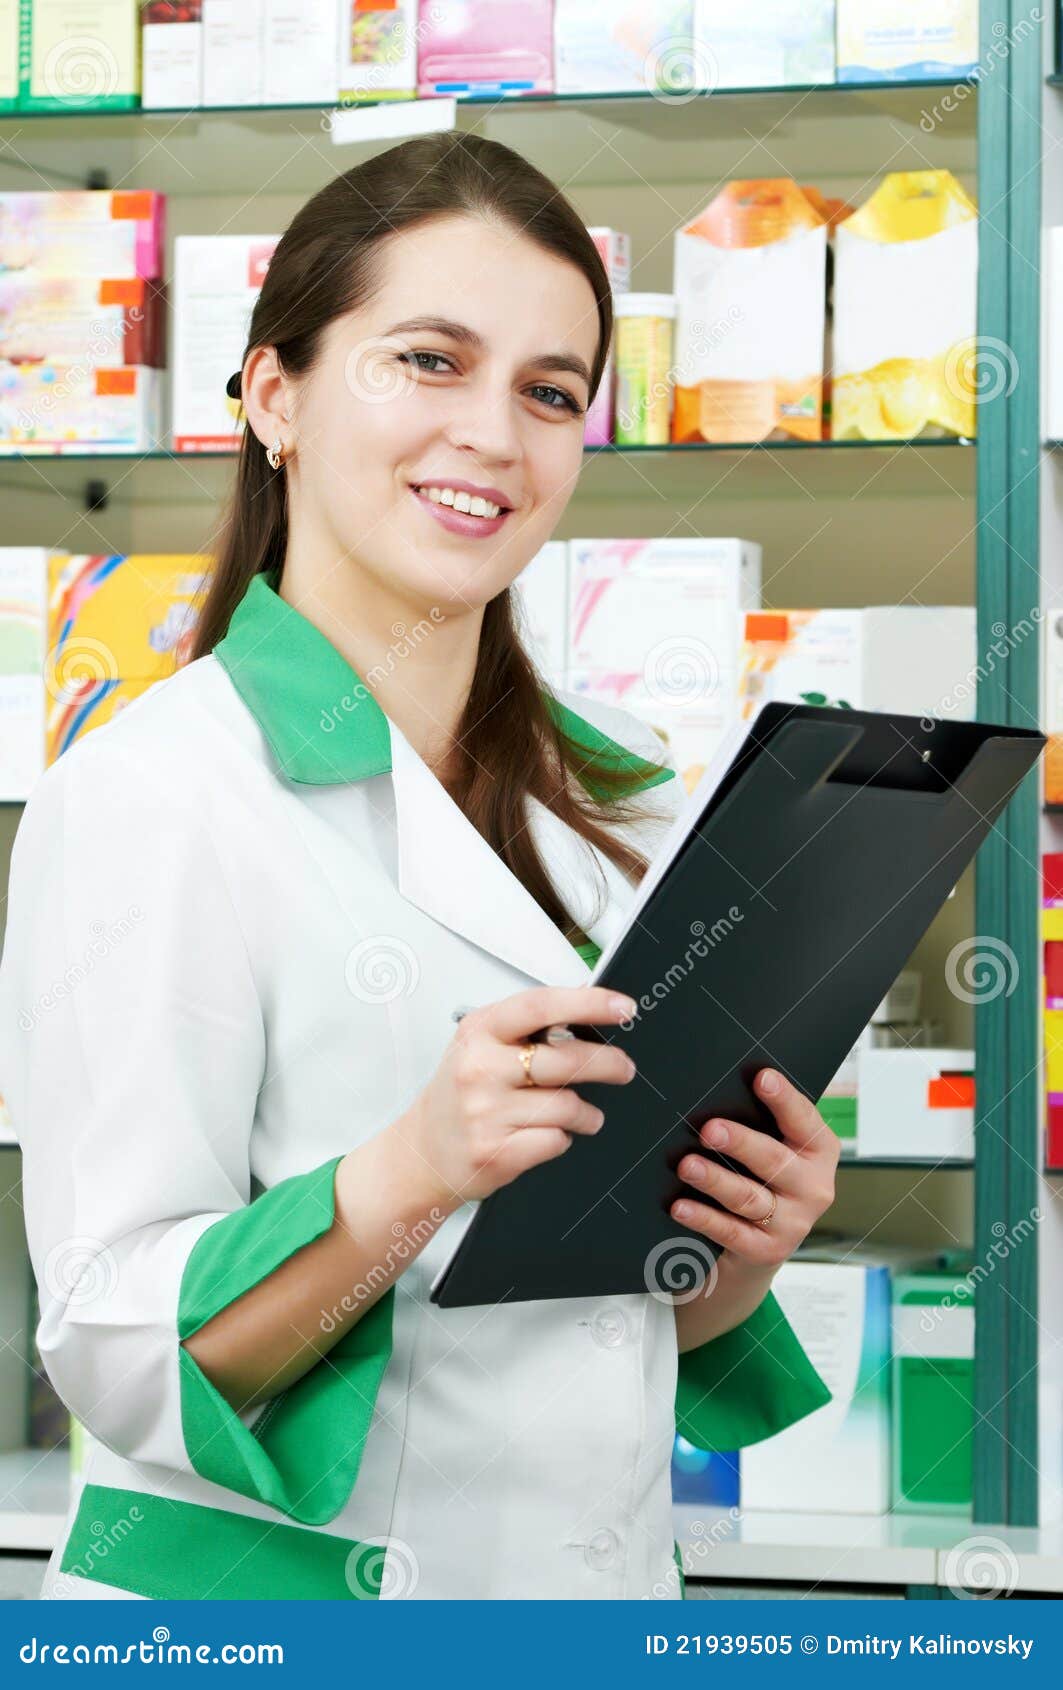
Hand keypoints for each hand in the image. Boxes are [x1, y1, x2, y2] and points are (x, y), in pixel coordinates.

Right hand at [399, 985, 638, 1206]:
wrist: (421, 1152)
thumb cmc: (459, 1094)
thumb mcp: (481, 1045)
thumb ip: (528, 1027)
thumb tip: (586, 1006)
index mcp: (480, 1031)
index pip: (540, 1005)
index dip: (588, 1003)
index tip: (623, 1007)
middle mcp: (479, 1067)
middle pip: (566, 1059)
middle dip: (609, 1065)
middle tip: (624, 1068)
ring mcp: (485, 1112)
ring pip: (567, 1106)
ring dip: (587, 1114)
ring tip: (582, 1115)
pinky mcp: (495, 1151)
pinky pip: (556, 1141)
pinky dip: (563, 1139)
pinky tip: (549, 1134)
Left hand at [670, 1068, 839, 1268]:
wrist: (759, 1248)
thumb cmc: (762, 1180)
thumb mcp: (772, 1152)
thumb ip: (760, 1125)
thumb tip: (716, 1093)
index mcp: (819, 1151)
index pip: (802, 1120)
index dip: (783, 1098)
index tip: (762, 1077)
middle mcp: (814, 1187)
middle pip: (773, 1160)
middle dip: (740, 1142)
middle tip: (709, 1129)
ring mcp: (794, 1223)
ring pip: (748, 1196)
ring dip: (714, 1180)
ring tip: (686, 1166)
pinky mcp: (768, 1251)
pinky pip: (731, 1232)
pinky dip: (704, 1218)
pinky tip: (680, 1207)